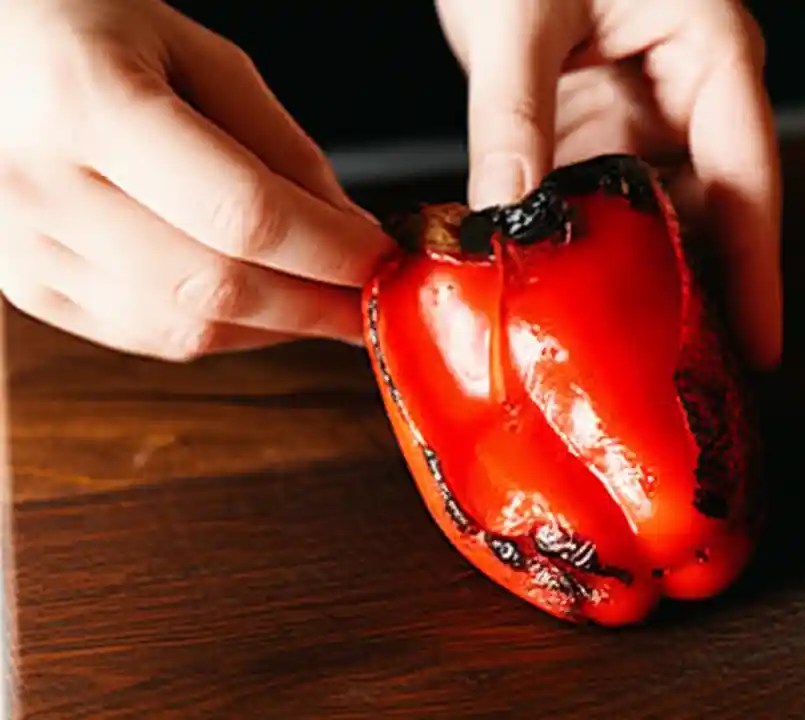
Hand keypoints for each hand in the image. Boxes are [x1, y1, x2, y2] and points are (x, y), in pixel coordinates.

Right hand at [0, 0, 393, 361]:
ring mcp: (22, 246)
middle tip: (372, 301)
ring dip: (274, 327)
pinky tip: (257, 302)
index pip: (242, 214)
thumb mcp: (198, 53)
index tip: (384, 262)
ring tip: (321, 298)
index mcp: (88, 103)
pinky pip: (145, 337)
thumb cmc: (86, 28)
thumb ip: (280, 145)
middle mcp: (39, 184)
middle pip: (215, 287)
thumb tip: (349, 232)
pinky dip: (219, 332)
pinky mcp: (25, 286)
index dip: (330, 253)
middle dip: (315, 305)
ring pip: (183, 330)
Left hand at [436, 0, 782, 368]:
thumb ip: (512, 116)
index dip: (757, 272)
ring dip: (634, 277)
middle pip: (713, 212)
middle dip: (696, 293)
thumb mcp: (518, 17)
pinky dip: (587, 245)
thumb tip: (502, 216)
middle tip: (676, 382)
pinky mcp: (601, 119)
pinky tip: (562, 293)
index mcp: (712, 52)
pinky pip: (606, 198)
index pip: (749, 179)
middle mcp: (693, 88)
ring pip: (659, 215)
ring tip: (616, 355)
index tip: (760, 350)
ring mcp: (647, 108)